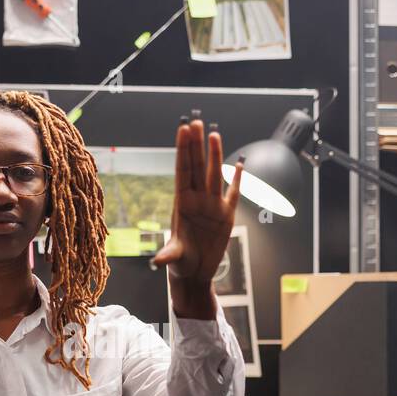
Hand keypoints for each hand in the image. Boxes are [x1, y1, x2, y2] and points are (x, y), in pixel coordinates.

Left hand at [151, 118, 243, 285]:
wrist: (194, 273)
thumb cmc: (181, 264)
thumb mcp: (175, 258)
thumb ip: (169, 255)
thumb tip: (158, 261)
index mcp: (183, 204)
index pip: (183, 171)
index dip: (184, 150)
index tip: (183, 131)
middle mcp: (197, 200)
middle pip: (196, 166)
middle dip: (195, 144)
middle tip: (195, 122)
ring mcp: (212, 206)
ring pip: (213, 174)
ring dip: (214, 154)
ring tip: (213, 134)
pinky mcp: (226, 215)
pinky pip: (233, 193)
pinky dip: (236, 179)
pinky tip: (239, 164)